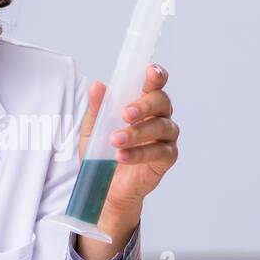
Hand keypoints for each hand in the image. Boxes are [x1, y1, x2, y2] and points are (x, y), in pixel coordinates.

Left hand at [74, 63, 178, 253]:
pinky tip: (122, 156)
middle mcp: (160, 116)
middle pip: (161, 102)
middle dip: (144, 105)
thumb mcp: (93, 129)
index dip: (156, 75)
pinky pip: (159, 152)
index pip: (155, 84)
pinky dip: (139, 154)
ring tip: (115, 141)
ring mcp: (166, 137)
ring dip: (137, 132)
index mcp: (144, 103)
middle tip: (125, 113)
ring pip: (160, 127)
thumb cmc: (102, 152)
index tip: (149, 73)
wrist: (105, 186)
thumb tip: (98, 86)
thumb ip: (97, 108)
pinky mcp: (166, 158)